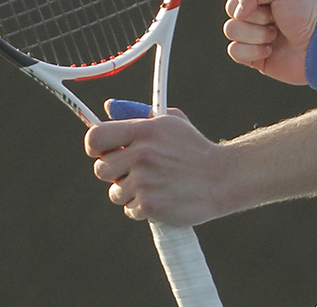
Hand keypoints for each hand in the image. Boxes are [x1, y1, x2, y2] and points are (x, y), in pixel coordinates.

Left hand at [85, 108, 233, 225]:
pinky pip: (129, 209)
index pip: (95, 137)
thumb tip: (107, 108)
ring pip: (115, 192)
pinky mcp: (150, 205)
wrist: (222, 178)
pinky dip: (142, 208)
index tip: (103, 152)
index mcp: (144, 130)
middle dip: (115, 172)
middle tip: (134, 170)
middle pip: (101, 169)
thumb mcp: (170, 122)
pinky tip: (160, 197)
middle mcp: (142, 154)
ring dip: (128, 192)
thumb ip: (138, 114)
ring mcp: (145, 181)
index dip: (95, 147)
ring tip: (152, 184)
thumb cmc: (194, 149)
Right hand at [223, 0, 316, 85]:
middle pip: (231, 7)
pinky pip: (234, 51)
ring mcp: (254, 34)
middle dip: (253, 14)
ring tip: (275, 35)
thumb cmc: (305, 14)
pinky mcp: (253, 55)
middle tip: (275, 18)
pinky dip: (251, 51)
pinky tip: (270, 50)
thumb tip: (237, 12)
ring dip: (254, 33)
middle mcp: (258, 11)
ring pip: (230, 29)